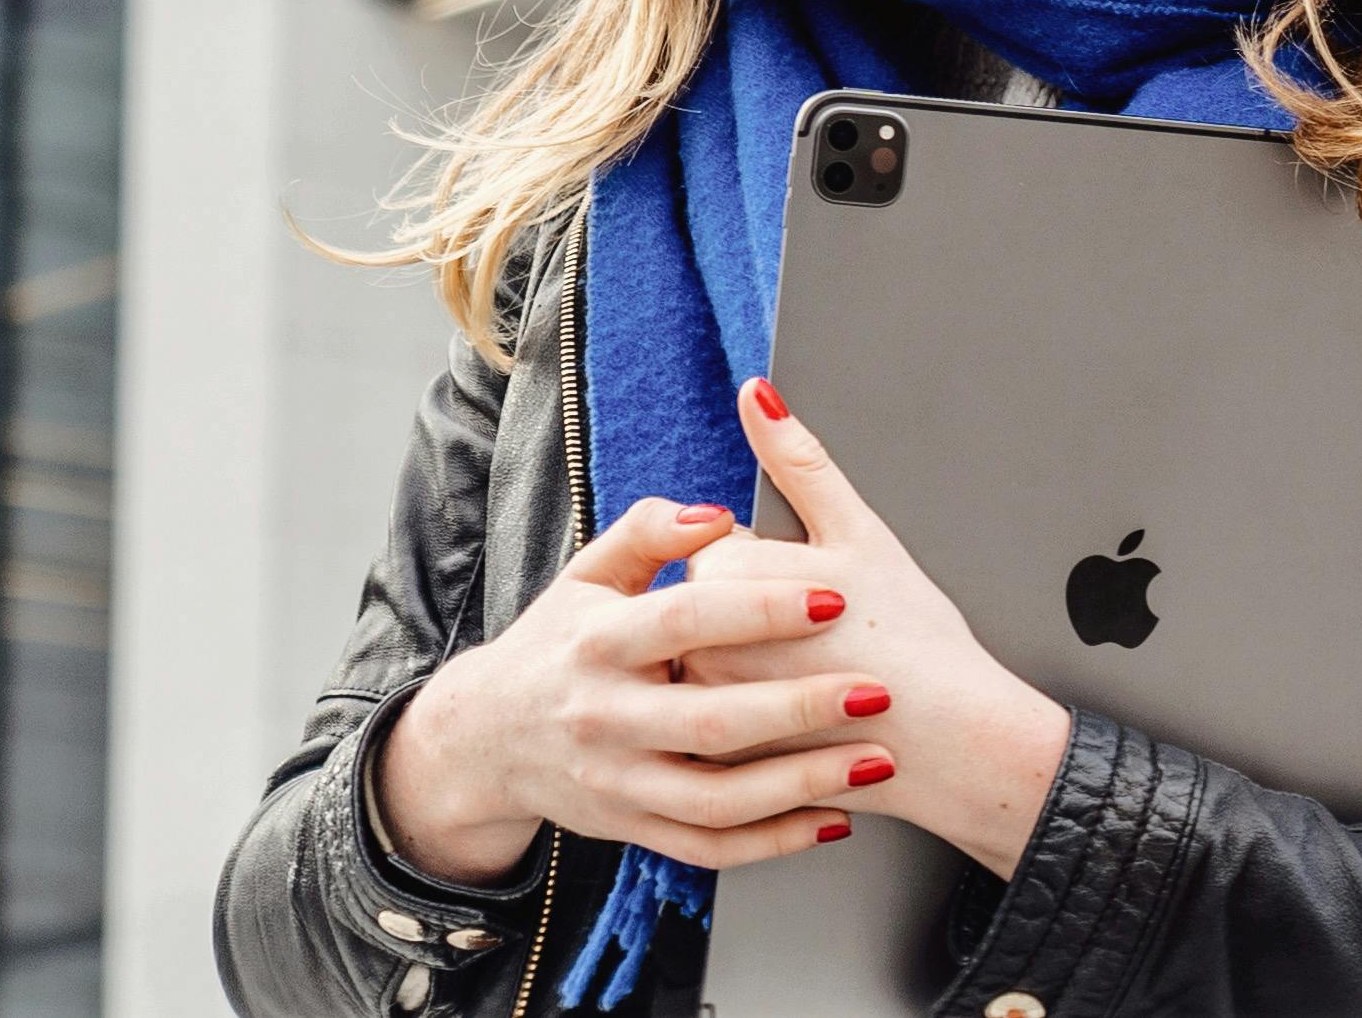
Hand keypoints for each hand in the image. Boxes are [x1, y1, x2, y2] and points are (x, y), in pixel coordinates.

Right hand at [375, 494, 894, 884]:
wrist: (485, 737)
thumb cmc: (558, 642)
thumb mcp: (587, 575)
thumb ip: (650, 532)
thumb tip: (716, 514)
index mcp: (597, 643)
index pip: (684, 622)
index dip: (760, 609)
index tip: (833, 597)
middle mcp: (605, 719)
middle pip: (710, 723)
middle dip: (801, 707)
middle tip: (875, 688)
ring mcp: (618, 783)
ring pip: (717, 801)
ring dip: (804, 785)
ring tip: (874, 761)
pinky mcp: (631, 828)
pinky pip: (709, 847)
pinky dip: (774, 842)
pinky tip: (833, 817)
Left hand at [684, 377, 1076, 879]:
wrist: (957, 743)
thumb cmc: (916, 638)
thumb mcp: (859, 531)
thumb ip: (798, 459)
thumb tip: (757, 395)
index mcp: (725, 578)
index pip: (718, 551)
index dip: (778, 570)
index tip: (824, 596)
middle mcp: (700, 649)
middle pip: (709, 613)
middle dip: (759, 622)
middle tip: (827, 638)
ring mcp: (708, 714)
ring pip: (713, 671)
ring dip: (754, 673)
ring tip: (821, 682)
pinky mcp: (721, 767)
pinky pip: (719, 733)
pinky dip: (752, 729)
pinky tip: (803, 730)